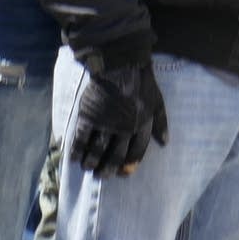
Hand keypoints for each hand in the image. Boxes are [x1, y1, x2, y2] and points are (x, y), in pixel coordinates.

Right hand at [69, 61, 168, 176]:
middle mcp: (124, 128)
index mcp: (141, 126)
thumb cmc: (141, 82)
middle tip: (101, 176)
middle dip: (107, 169)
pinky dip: (77, 150)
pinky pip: (82, 138)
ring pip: (97, 150)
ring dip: (91, 163)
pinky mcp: (89, 116)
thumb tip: (165, 142)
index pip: (136, 153)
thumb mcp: (157, 102)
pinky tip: (73, 159)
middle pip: (115, 156)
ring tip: (87, 169)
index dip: (129, 165)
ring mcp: (106, 123)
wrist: (120, 64)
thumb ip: (160, 123)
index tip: (122, 174)